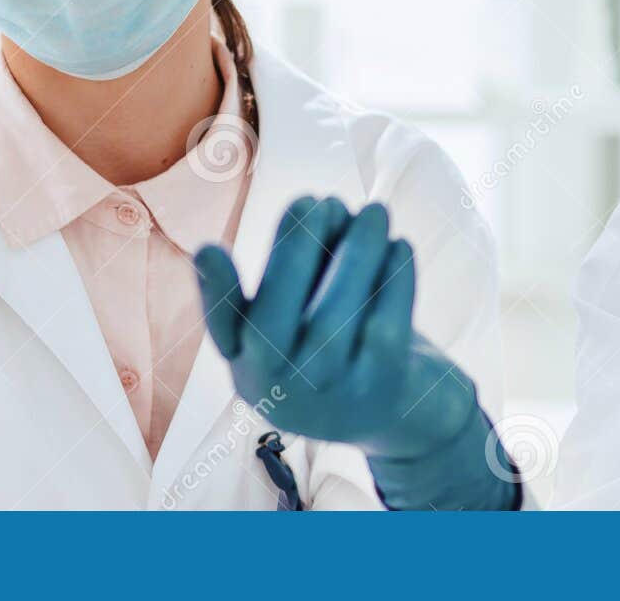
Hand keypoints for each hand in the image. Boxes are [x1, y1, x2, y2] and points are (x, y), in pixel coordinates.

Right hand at [193, 196, 475, 458]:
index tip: (208, 248)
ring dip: (357, 251)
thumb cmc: (350, 350)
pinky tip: (400, 246)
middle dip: (294, 249)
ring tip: (374, 210)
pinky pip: (386, 326)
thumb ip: (298, 276)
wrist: (412, 420)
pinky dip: (394, 278)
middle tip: (319, 199)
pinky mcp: (382, 391)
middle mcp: (281, 393)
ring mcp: (331, 398)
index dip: (213, 292)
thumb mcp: (307, 322)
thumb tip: (315, 209)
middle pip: (274, 321)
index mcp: (252, 368)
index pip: (223, 330)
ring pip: (335, 318)